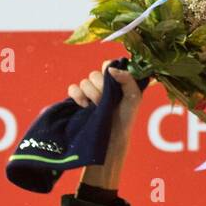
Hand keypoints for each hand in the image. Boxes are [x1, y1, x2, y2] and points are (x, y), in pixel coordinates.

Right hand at [72, 59, 142, 189]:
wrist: (111, 139)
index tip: (113, 85)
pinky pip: (72, 88)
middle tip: (104, 101)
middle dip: (99, 88)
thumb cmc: (125, 119)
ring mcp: (89, 93)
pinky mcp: (77, 101)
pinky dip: (76, 95)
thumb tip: (109, 69)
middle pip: (94, 74)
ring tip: (95, 107)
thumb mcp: (133, 97)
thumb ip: (127, 79)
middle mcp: (101, 85)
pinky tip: (83, 105)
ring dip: (89, 94)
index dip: (108, 73)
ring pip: (84, 82)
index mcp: (115, 81)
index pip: (107, 65)